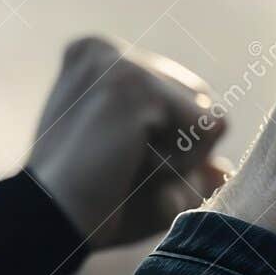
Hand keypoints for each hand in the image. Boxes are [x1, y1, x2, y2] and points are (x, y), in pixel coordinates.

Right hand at [25, 38, 227, 248]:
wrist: (50, 225)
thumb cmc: (93, 210)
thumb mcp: (150, 187)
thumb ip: (192, 172)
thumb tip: (225, 170)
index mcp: (97, 62)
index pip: (178, 97)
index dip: (165, 147)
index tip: (112, 163)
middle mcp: (103, 49)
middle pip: (197, 98)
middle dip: (177, 150)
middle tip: (118, 171)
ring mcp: (118, 60)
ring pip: (205, 113)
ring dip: (179, 159)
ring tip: (123, 168)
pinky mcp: (134, 81)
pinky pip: (209, 125)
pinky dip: (182, 162)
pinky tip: (130, 165)